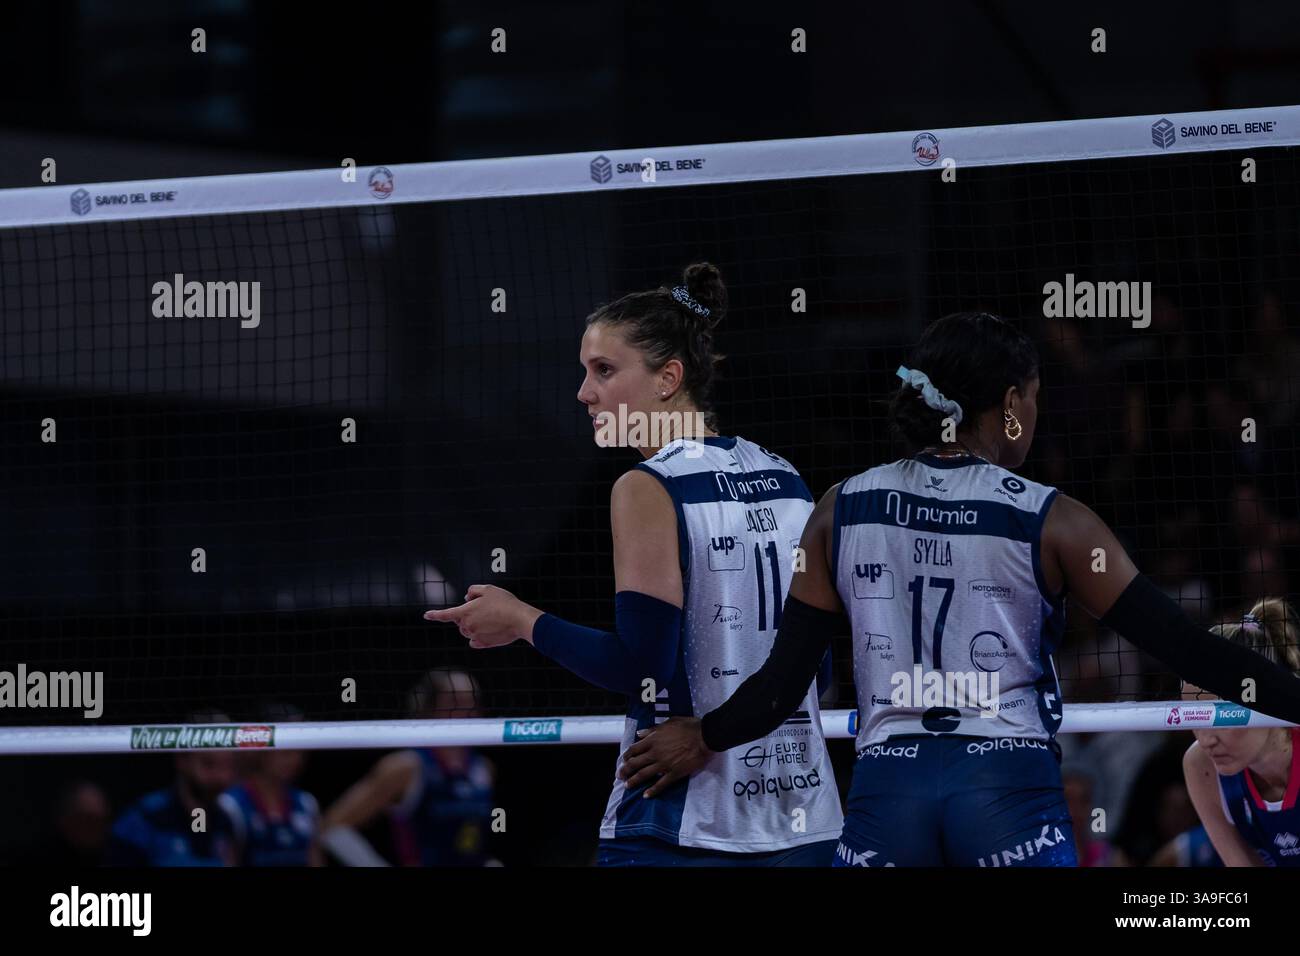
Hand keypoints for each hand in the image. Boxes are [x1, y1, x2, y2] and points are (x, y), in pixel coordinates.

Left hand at [423, 584, 542, 648]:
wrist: (519, 620)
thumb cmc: (505, 603)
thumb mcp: (488, 589)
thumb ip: (473, 591)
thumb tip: (466, 598)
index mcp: (465, 612)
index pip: (446, 614)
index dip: (435, 614)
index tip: (426, 615)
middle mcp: (467, 626)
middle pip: (460, 622)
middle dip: (468, 616)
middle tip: (486, 609)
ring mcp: (474, 636)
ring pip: (468, 631)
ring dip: (475, 625)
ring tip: (493, 618)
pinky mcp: (483, 644)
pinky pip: (475, 641)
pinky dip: (480, 636)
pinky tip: (491, 630)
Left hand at [617, 716, 711, 796]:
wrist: (705, 736)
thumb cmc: (688, 726)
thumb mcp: (669, 722)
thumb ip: (652, 729)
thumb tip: (639, 734)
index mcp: (653, 740)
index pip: (634, 749)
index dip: (627, 756)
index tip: (623, 760)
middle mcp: (655, 753)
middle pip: (635, 764)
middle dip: (625, 771)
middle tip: (619, 776)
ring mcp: (664, 764)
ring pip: (644, 775)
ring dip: (634, 781)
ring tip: (627, 786)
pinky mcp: (674, 773)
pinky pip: (661, 784)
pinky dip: (652, 790)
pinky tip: (646, 795)